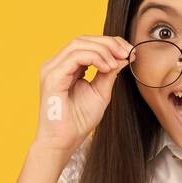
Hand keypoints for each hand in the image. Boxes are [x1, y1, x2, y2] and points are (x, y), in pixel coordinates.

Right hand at [36, 35, 135, 155]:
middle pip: (83, 39)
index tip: (129, 52)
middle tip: (127, 52)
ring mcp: (52, 69)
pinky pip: (75, 56)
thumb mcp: (100, 93)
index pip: (87, 44)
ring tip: (118, 61)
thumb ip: (109, 73)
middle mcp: (56, 65)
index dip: (109, 44)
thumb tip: (123, 56)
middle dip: (108, 43)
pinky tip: (107, 67)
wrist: (64, 142)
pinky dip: (95, 57)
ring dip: (103, 49)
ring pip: (79, 44)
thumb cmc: (78, 121)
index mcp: (66, 67)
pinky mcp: (52, 76)